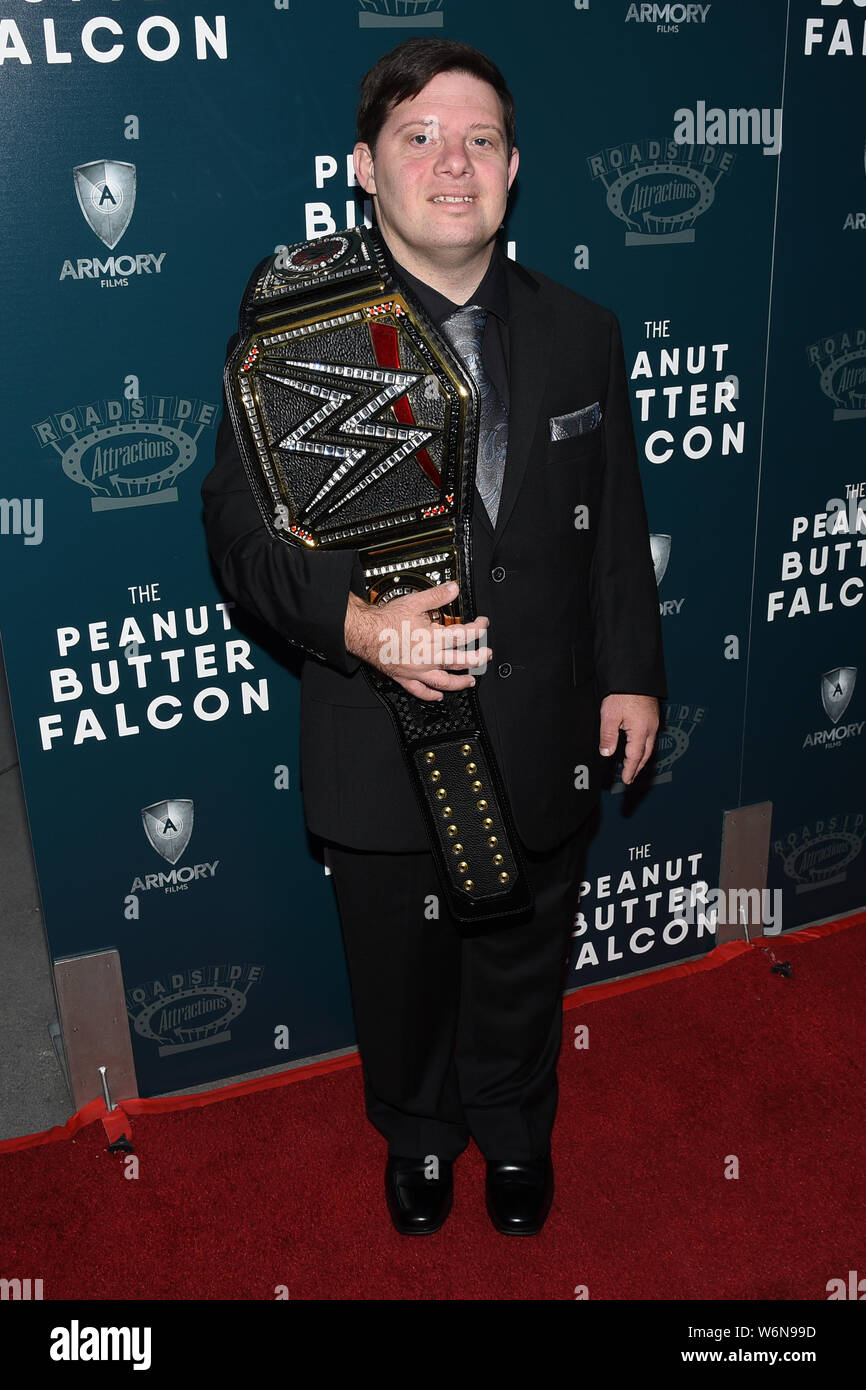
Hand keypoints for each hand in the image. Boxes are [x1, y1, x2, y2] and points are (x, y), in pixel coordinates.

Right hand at [344, 581, 490, 701]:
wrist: (364, 633)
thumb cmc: (386, 621)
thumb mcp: (414, 602)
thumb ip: (437, 596)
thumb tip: (453, 588)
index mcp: (433, 638)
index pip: (464, 635)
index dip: (478, 629)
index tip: (483, 624)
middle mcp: (428, 657)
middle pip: (460, 661)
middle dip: (477, 658)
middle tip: (487, 655)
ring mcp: (417, 670)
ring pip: (444, 681)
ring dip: (460, 682)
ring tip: (471, 681)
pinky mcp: (404, 678)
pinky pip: (420, 691)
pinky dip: (430, 695)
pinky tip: (438, 696)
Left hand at [599, 693, 659, 784]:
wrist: (634, 675)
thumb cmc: (622, 692)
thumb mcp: (610, 715)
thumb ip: (608, 736)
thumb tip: (607, 753)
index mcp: (641, 730)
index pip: (635, 757)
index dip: (630, 770)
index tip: (626, 780)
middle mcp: (651, 728)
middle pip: (646, 754)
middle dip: (638, 767)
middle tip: (630, 776)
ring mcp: (654, 722)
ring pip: (650, 746)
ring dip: (642, 757)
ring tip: (634, 765)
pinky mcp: (653, 715)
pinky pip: (651, 736)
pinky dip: (644, 746)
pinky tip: (639, 745)